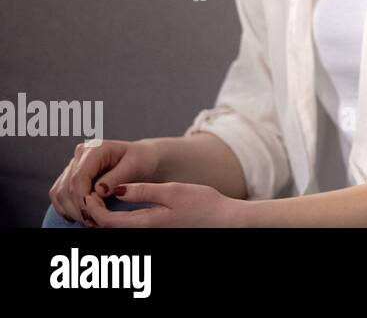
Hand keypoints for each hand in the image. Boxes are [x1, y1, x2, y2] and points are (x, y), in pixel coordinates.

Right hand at [48, 139, 160, 225]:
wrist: (143, 159)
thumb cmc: (142, 160)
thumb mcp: (135, 166)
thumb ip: (115, 177)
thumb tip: (97, 191)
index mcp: (95, 149)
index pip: (79, 177)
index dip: (83, 198)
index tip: (93, 213)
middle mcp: (80, 155)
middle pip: (66, 187)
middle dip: (78, 208)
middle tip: (94, 222)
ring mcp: (73, 166)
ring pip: (59, 193)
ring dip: (72, 210)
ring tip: (90, 221)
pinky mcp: (70, 177)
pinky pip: (59, 196)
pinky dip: (67, 209)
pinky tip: (81, 216)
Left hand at [83, 182, 245, 227]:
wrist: (223, 219)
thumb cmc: (202, 204)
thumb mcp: (173, 191)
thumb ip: (143, 191)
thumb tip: (115, 189)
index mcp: (146, 223)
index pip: (106, 221)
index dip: (91, 208)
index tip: (88, 191)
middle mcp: (144, 232)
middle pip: (106, 227)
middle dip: (92, 211)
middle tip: (87, 191)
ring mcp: (148, 232)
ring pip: (115, 226)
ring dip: (101, 214)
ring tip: (97, 194)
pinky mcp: (153, 228)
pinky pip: (126, 225)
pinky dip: (114, 216)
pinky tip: (115, 202)